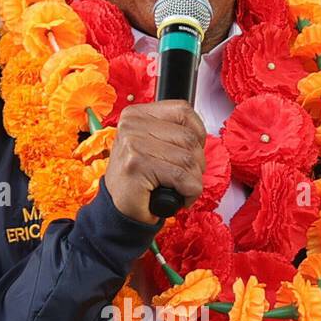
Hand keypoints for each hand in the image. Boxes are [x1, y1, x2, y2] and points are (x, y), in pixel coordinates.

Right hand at [104, 99, 206, 225]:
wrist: (120, 209)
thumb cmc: (139, 179)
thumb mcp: (151, 144)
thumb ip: (172, 131)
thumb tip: (201, 134)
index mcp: (135, 114)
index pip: (183, 111)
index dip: (198, 134)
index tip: (192, 152)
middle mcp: (131, 125)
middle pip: (189, 138)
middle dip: (198, 163)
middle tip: (186, 178)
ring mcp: (133, 145)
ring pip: (189, 159)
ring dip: (194, 180)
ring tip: (182, 188)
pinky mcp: (137, 166)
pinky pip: (182, 177)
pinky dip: (190, 192)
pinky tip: (182, 197)